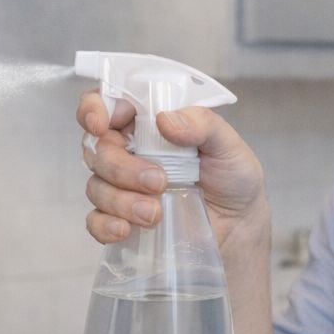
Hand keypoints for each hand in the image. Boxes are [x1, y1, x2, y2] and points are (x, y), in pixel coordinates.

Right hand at [77, 90, 269, 252]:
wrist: (239, 228)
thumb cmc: (233, 179)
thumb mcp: (229, 146)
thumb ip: (202, 125)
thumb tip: (164, 118)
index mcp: (149, 123)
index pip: (107, 103)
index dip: (94, 109)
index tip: (100, 124)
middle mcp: (129, 151)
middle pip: (97, 149)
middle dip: (121, 167)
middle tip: (158, 181)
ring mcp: (121, 187)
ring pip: (96, 186)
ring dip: (121, 200)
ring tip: (155, 213)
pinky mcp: (121, 219)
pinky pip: (95, 221)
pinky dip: (106, 225)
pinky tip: (126, 230)